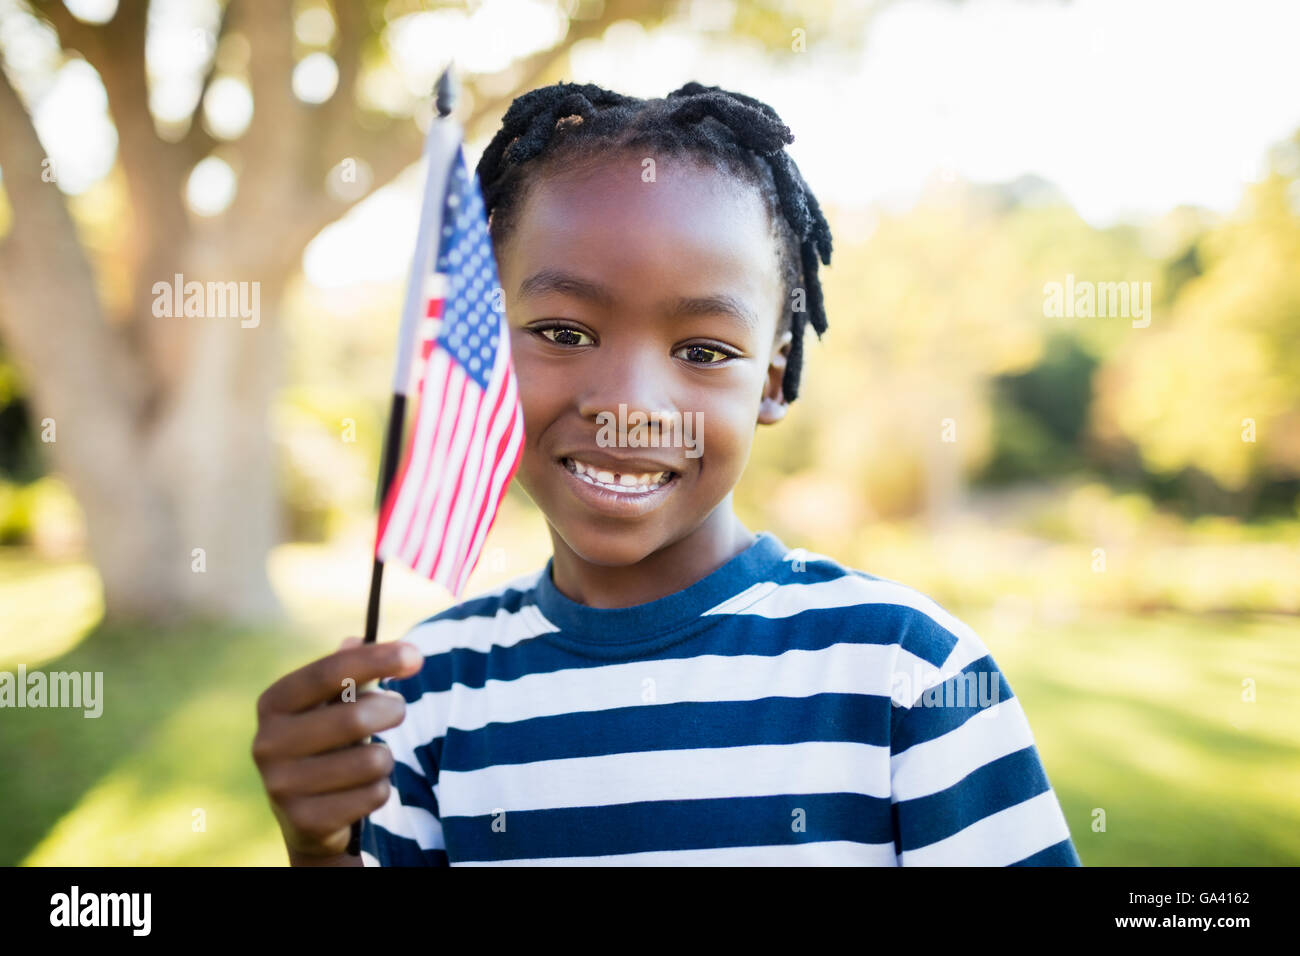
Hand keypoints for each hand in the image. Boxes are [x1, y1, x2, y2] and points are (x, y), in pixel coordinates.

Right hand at [252, 636, 423, 861]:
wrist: (306, 816)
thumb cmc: (327, 742)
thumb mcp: (331, 704)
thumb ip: (346, 671)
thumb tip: (356, 639)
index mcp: (274, 703)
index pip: (328, 672)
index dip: (375, 659)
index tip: (416, 655)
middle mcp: (267, 742)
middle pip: (356, 717)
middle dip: (391, 710)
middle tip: (397, 710)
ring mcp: (282, 785)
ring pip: (372, 761)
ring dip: (385, 758)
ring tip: (370, 760)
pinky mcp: (305, 821)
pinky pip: (373, 796)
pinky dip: (379, 790)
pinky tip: (359, 792)